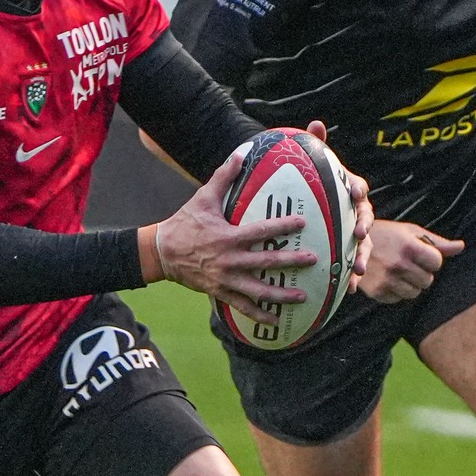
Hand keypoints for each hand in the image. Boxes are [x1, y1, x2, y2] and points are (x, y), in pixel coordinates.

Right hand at [151, 144, 319, 323]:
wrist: (161, 252)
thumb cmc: (185, 223)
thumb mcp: (203, 198)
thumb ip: (223, 177)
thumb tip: (240, 154)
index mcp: (228, 237)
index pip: (260, 231)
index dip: (282, 226)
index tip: (302, 222)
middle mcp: (229, 260)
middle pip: (265, 263)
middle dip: (291, 262)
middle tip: (313, 260)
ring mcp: (225, 279)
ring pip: (258, 290)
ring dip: (281, 295)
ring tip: (303, 296)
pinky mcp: (219, 292)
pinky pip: (242, 306)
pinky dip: (259, 315)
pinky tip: (276, 321)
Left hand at [304, 118, 373, 283]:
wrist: (312, 202)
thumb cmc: (316, 181)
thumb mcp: (315, 164)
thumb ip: (316, 144)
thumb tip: (316, 123)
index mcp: (350, 190)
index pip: (358, 187)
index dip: (359, 190)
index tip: (357, 193)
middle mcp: (356, 211)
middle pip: (365, 219)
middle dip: (365, 228)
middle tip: (360, 234)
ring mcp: (353, 231)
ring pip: (363, 245)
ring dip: (362, 257)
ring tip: (359, 270)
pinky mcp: (347, 248)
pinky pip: (351, 262)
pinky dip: (351, 275)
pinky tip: (350, 289)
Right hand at [357, 220, 464, 303]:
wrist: (347, 243)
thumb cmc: (385, 235)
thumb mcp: (409, 232)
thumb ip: (436, 242)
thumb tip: (461, 246)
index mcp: (409, 246)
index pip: (437, 263)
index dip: (431, 259)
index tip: (419, 253)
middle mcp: (399, 264)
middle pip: (428, 280)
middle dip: (421, 272)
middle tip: (405, 262)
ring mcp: (387, 280)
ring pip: (415, 292)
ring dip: (410, 284)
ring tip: (396, 270)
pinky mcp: (378, 292)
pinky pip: (399, 298)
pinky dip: (396, 291)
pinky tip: (386, 278)